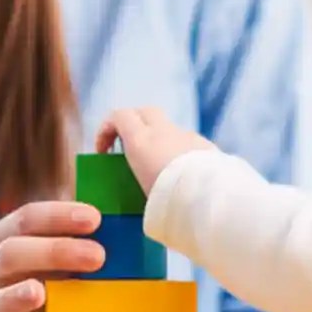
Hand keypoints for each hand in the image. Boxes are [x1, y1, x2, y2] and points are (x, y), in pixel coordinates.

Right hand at [0, 201, 104, 311]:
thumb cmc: (25, 300)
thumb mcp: (41, 270)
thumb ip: (68, 252)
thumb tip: (122, 232)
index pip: (24, 220)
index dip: (57, 216)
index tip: (95, 219)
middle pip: (9, 254)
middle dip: (53, 251)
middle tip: (98, 256)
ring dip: (14, 298)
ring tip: (39, 292)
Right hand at [95, 107, 215, 192]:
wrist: (207, 199)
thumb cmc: (168, 199)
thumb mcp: (142, 194)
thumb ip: (137, 184)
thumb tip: (138, 191)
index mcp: (141, 140)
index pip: (119, 116)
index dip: (106, 129)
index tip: (103, 152)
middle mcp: (163, 131)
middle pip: (144, 112)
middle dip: (133, 125)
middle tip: (128, 149)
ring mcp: (187, 136)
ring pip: (168, 128)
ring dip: (159, 140)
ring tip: (159, 167)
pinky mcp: (206, 146)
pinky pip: (187, 143)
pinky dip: (179, 152)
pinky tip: (182, 174)